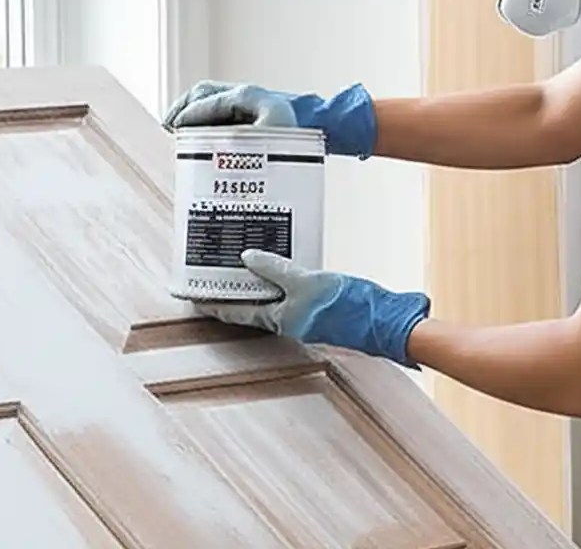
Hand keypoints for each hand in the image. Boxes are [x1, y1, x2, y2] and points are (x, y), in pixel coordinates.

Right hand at [162, 81, 378, 157]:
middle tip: (169, 131)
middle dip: (183, 111)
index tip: (173, 132)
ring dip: (192, 115)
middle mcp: (245, 95)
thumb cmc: (302, 135)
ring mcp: (248, 102)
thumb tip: (210, 148)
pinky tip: (200, 141)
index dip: (187, 117)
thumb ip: (237, 142)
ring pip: (210, 101)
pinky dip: (206, 121)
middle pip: (202, 95)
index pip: (206, 102)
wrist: (328, 128)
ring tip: (178, 135)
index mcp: (247, 96)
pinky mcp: (252, 112)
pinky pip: (221, 111)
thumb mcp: (268, 140)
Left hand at [197, 250, 430, 367]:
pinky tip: (283, 266)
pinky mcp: (323, 306)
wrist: (386, 322)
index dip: (215, 304)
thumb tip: (246, 258)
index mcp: (281, 319)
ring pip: (273, 298)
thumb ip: (276, 270)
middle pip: (253, 306)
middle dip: (235, 291)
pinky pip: (293, 292)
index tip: (194, 297)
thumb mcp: (306, 281)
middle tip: (216, 273)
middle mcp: (290, 320)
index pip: (238, 312)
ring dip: (258, 284)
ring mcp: (307, 314)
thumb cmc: (348, 308)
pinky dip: (282, 281)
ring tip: (243, 265)